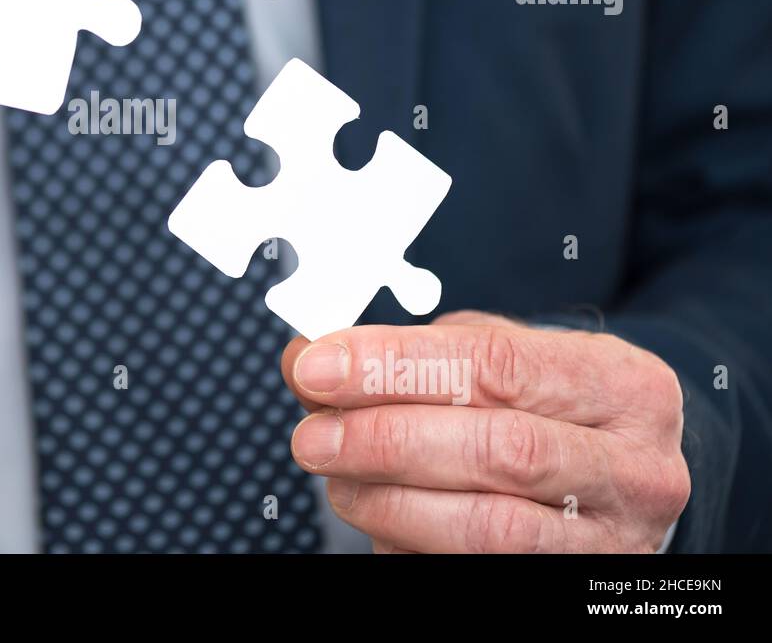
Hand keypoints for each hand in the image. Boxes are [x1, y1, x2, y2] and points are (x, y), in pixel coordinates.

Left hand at [282, 311, 689, 551]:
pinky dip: (410, 545)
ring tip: (338, 480)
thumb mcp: (492, 357)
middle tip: (313, 436)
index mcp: (620, 384)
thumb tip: (306, 358)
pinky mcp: (574, 587)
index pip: (495, 365)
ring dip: (391, 503)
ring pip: (490, 527)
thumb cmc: (543, 405)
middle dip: (386, 439)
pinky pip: (478, 572)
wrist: (614, 474)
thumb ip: (406, 355)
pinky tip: (378, 518)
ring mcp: (612, 540)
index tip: (317, 366)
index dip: (395, 366)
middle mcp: (634, 467)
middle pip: (498, 450)